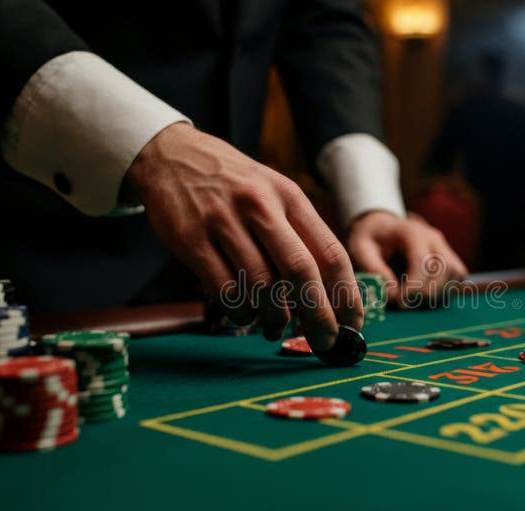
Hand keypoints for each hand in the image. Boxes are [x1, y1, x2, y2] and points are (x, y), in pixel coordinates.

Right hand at [125, 123, 361, 350]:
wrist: (172, 155)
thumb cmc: (234, 185)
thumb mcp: (274, 193)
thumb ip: (300, 235)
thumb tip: (329, 294)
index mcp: (289, 196)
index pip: (330, 251)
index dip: (346, 294)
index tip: (353, 323)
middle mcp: (259, 206)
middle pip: (300, 271)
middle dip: (318, 316)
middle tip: (325, 342)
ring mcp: (223, 222)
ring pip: (261, 286)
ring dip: (275, 318)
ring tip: (277, 327)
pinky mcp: (191, 240)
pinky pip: (224, 290)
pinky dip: (241, 312)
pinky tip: (246, 315)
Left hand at [346, 210, 467, 305]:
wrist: (382, 227)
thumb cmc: (370, 238)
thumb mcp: (361, 250)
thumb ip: (374, 270)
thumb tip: (392, 295)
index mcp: (411, 232)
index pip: (423, 261)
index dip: (415, 286)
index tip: (400, 302)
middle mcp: (433, 237)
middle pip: (445, 268)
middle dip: (427, 292)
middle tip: (405, 305)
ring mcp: (444, 247)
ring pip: (456, 273)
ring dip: (438, 293)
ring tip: (414, 300)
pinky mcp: (449, 258)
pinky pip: (457, 277)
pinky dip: (444, 291)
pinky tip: (423, 296)